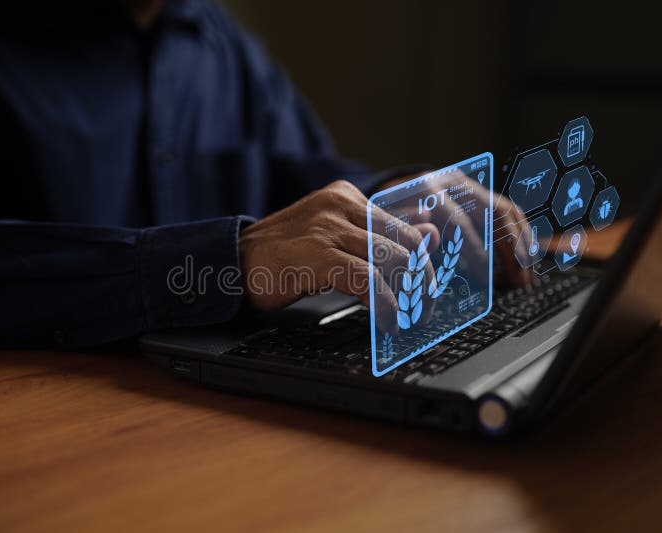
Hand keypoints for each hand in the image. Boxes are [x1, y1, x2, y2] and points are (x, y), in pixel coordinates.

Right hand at [239, 180, 439, 332]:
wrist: (229, 263)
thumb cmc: (282, 256)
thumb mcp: (333, 239)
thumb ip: (377, 236)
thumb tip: (432, 234)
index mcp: (346, 196)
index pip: (405, 227)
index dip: (423, 264)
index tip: (426, 292)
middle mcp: (340, 204)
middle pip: (405, 242)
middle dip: (422, 282)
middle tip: (424, 311)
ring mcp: (327, 227)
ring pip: (391, 260)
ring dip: (408, 298)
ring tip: (409, 320)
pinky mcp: (315, 253)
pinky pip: (366, 280)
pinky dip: (384, 305)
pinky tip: (388, 322)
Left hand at [378, 172, 531, 286]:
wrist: (390, 193)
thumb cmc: (389, 218)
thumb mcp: (387, 225)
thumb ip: (407, 231)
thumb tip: (432, 234)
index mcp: (427, 190)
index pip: (459, 222)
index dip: (475, 252)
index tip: (486, 278)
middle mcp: (452, 182)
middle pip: (493, 212)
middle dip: (509, 249)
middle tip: (518, 280)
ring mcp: (468, 185)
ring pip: (505, 210)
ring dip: (520, 243)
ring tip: (526, 273)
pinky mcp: (479, 190)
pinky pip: (507, 210)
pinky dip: (520, 233)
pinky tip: (525, 256)